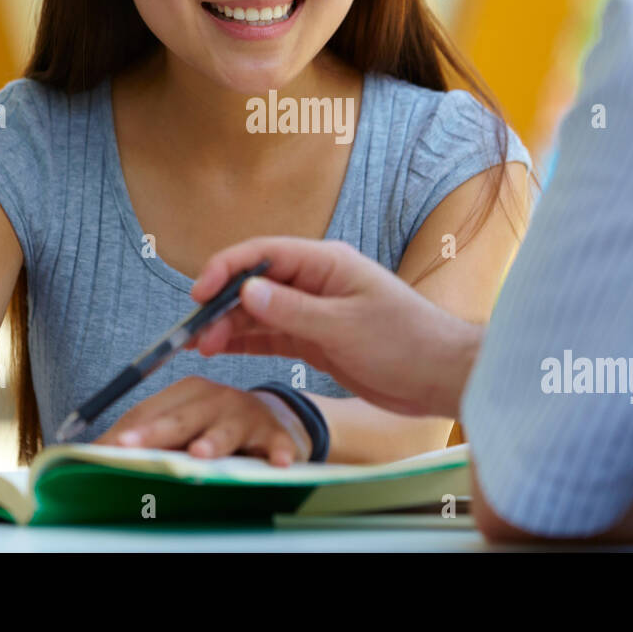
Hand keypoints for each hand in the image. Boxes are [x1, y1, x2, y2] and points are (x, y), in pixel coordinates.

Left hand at [92, 375, 312, 465]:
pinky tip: (277, 463)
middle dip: (155, 432)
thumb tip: (93, 454)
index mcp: (184, 394)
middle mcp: (213, 398)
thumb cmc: (215, 425)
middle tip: (130, 446)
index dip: (127, 432)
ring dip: (214, 441)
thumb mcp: (180, 426)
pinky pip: (277, 442)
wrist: (272, 418)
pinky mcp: (275, 432)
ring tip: (199, 454)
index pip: (150, 412)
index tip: (106, 449)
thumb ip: (144, 438)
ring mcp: (245, 414)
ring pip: (226, 429)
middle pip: (182, 418)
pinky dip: (278, 451)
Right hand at [186, 237, 479, 419]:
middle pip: (254, 283)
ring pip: (257, 312)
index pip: (263, 254)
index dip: (226, 269)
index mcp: (325, 263)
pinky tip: (218, 349)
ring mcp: (313, 310)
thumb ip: (293, 310)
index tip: (199, 294)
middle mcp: (315, 282)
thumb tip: (245, 290)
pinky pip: (270, 334)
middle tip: (192, 333)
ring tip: (199, 347)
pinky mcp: (314, 338)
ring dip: (227, 326)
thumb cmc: (406, 342)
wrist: (440, 376)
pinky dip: (243, 341)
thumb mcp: (346, 327)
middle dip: (220, 304)